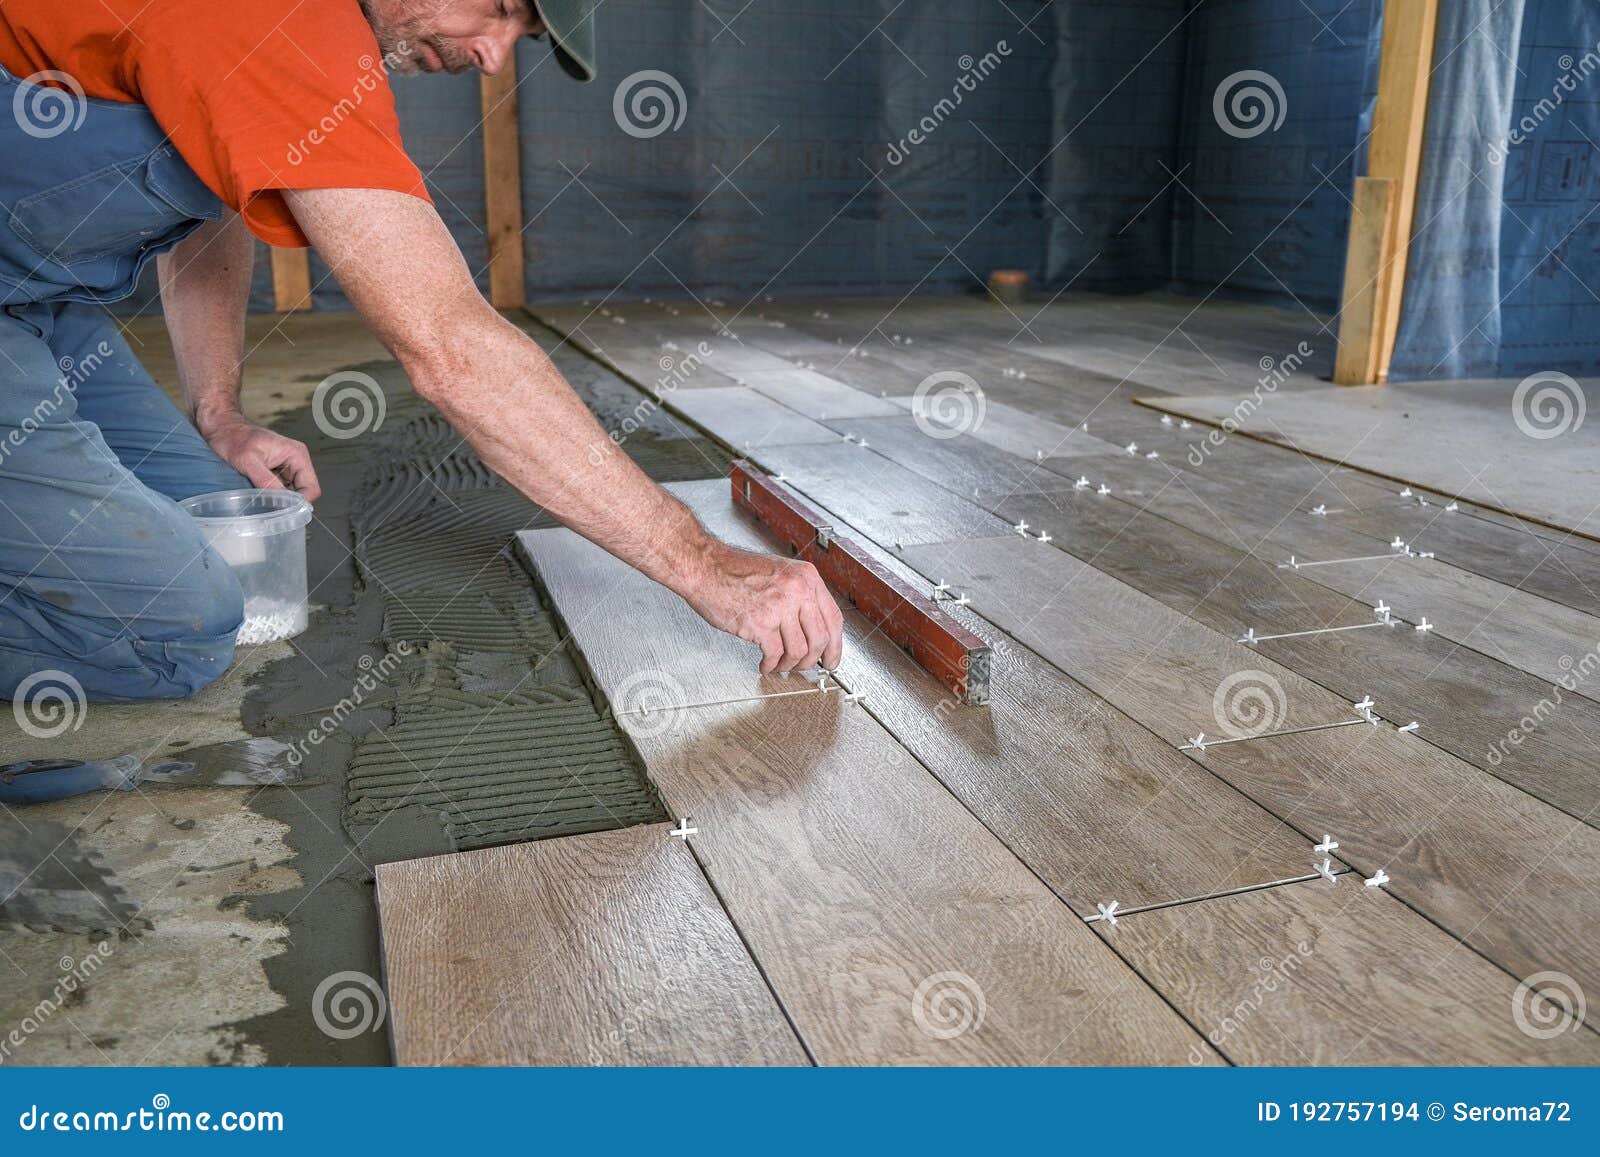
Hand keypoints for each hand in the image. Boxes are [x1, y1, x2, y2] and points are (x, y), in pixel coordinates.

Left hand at [198, 412, 321, 500]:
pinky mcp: (277, 471)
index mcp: (297, 455)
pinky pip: (281, 490)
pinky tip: (259, 495)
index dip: (299, 503)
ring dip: (279, 500)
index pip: (311, 488)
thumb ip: (266, 481)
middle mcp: (296, 461)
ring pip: (292, 494)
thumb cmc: (233, 438)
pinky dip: (272, 496)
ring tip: (261, 499)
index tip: (281, 510)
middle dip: (288, 502)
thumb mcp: (248, 461)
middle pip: (304, 493)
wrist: (222, 428)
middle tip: (268, 507)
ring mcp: (287, 467)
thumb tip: (281, 501)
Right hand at [680, 544, 844, 673]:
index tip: (831, 658)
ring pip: (799, 650)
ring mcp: (779, 607)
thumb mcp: (780, 573)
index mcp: (806, 577)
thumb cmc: (735, 570)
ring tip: (779, 665)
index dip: (835, 645)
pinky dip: (772, 665)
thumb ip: (799, 596)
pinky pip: (775, 654)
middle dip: (812, 660)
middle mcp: (797, 590)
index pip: (834, 618)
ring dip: (790, 664)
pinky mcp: (759, 623)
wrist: (705, 566)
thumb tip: (813, 629)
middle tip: (803, 668)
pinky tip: (765, 664)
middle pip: (820, 639)